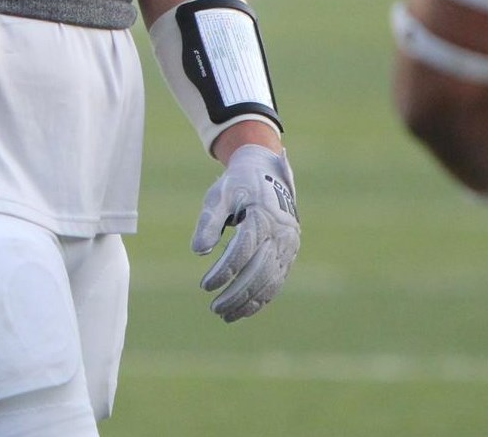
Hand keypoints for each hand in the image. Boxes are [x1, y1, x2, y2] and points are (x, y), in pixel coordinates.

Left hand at [191, 143, 299, 322]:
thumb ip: (208, 221)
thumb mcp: (218, 194)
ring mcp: (288, 246)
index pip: (243, 252)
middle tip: (214, 308)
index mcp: (262, 216)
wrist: (267, 172)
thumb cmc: (237, 183)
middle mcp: (280, 234)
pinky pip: (277, 281)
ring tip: (225, 315)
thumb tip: (198, 251)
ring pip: (270, 281)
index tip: (204, 285)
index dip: (224, 271)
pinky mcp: (289, 253)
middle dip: (236, 294)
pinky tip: (243, 310)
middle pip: (258, 271)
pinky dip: (261, 298)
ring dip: (248, 301)